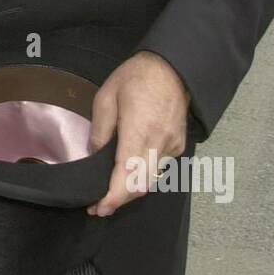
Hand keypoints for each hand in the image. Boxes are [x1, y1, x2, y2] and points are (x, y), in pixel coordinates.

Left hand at [86, 51, 189, 216]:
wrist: (172, 67)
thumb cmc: (136, 77)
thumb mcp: (106, 97)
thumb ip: (100, 130)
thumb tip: (95, 154)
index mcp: (139, 130)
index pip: (127, 175)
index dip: (113, 197)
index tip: (99, 207)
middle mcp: (159, 143)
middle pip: (141, 186)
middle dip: (119, 200)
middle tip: (98, 206)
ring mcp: (172, 146)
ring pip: (151, 181)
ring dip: (131, 191)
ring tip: (110, 193)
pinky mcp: (178, 145)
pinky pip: (159, 169)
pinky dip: (143, 177)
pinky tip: (129, 174)